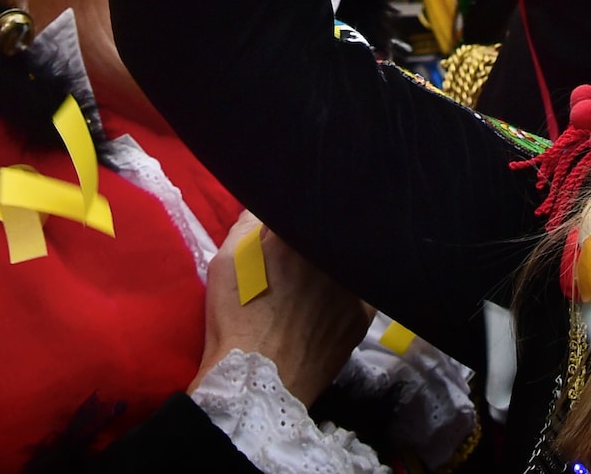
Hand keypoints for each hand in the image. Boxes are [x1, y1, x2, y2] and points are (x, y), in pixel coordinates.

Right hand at [197, 213, 369, 406]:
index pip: (300, 206)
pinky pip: (360, 288)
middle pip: (330, 228)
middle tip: (301, 252)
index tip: (288, 220)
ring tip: (316, 278)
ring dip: (336, 258)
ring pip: (349, 256)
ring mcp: (353, 284)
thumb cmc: (235, 320)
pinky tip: (330, 300)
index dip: (293, 210)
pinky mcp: (364, 313)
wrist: (258, 383)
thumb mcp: (227, 262)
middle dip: (317, 233)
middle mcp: (330, 255)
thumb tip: (266, 206)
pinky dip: (347, 288)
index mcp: (295, 235)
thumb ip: (249, 223)